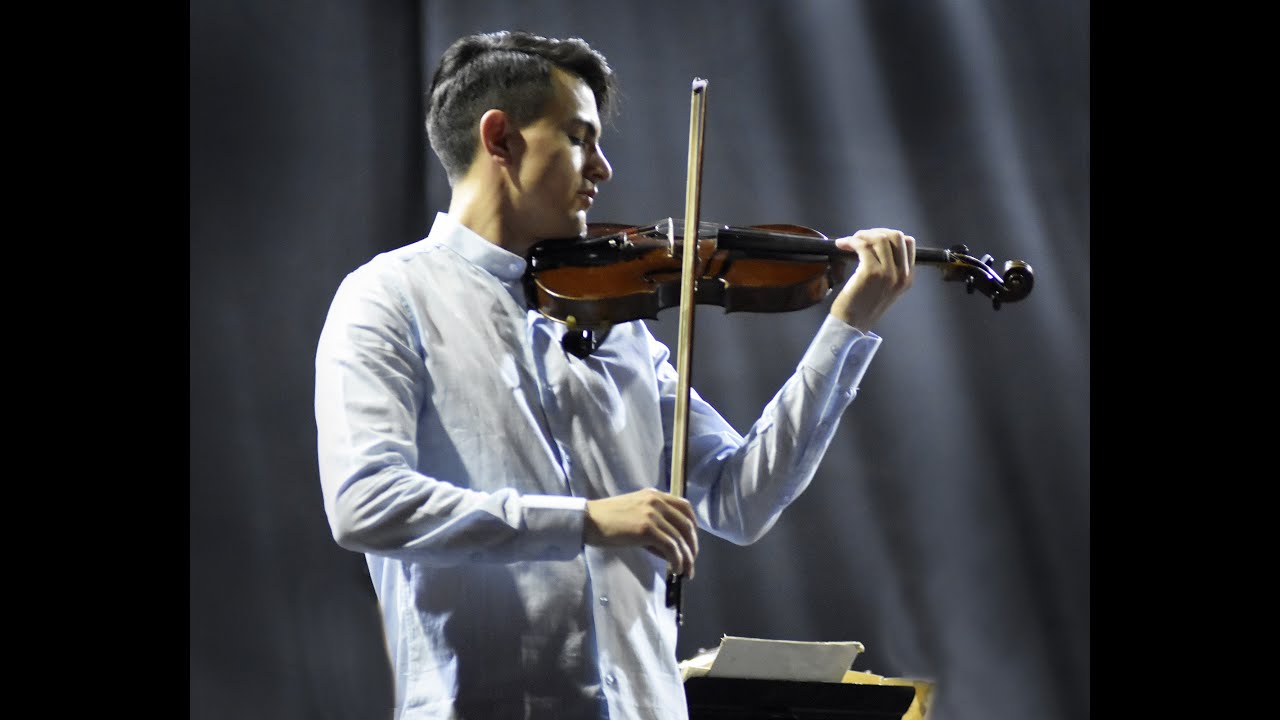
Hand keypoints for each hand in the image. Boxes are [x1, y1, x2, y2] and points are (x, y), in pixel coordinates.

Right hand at [584, 488, 698, 578]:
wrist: (588, 521)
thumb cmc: (608, 521)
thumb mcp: (636, 517)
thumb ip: (655, 527)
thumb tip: (672, 550)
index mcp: (655, 495)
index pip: (685, 507)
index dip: (693, 526)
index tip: (691, 542)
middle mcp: (657, 501)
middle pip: (687, 524)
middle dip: (692, 545)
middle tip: (692, 561)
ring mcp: (652, 514)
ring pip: (680, 538)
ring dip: (686, 558)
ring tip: (685, 571)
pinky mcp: (647, 529)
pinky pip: (671, 547)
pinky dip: (677, 560)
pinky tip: (675, 569)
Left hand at [829, 228, 915, 332]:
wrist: (851, 325)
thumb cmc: (863, 306)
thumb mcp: (885, 288)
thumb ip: (889, 269)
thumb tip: (877, 242)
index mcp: (907, 278)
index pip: (908, 243)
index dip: (889, 235)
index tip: (872, 239)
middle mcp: (901, 275)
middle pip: (896, 236)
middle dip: (876, 232)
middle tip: (860, 238)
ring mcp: (888, 274)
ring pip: (880, 238)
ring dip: (862, 235)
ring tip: (849, 241)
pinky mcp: (870, 273)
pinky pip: (863, 246)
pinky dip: (851, 241)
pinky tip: (842, 245)